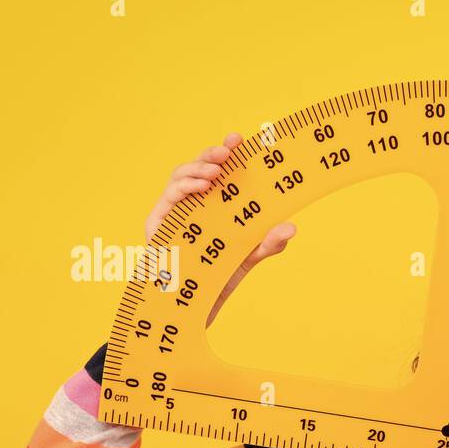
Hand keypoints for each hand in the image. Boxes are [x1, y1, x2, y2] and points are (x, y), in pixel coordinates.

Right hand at [144, 132, 296, 327]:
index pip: (217, 171)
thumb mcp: (250, 257)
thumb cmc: (220, 280)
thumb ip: (269, 243)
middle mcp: (190, 205)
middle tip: (229, 149)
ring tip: (216, 169)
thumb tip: (292, 227)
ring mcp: (172, 214)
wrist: (198, 308)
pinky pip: (167, 198)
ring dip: (197, 167)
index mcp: (212, 205)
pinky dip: (183, 187)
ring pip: (179, 177)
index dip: (225, 151)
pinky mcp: (157, 225)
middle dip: (211, 154)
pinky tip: (201, 186)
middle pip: (197, 168)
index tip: (241, 139)